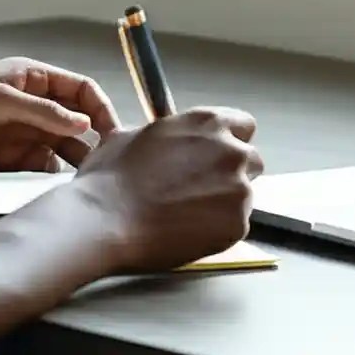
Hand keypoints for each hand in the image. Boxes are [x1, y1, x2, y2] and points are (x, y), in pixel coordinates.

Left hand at [0, 56, 119, 175]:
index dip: (98, 108)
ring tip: (89, 174)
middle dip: (93, 135)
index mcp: (30, 78)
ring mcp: (20, 130)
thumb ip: (43, 113)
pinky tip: (62, 181)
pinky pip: (43, 163)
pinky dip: (55, 171)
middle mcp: (30, 103)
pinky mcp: (8, 156)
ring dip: (77, 156)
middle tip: (106, 159)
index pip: (79, 89)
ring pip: (63, 143)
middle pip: (76, 118)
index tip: (112, 131)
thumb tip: (84, 123)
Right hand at [74, 107, 263, 272]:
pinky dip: (218, 230)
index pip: (244, 125)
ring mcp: (238, 189)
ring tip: (187, 215)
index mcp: (208, 123)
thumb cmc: (110, 179)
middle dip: (231, 173)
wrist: (104, 220)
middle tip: (201, 189)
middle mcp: (230, 151)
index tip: (217, 154)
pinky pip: (235, 226)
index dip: (230, 140)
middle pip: (251, 161)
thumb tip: (161, 142)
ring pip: (243, 196)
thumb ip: (165, 135)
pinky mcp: (237, 224)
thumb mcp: (132, 135)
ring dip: (224, 203)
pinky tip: (187, 232)